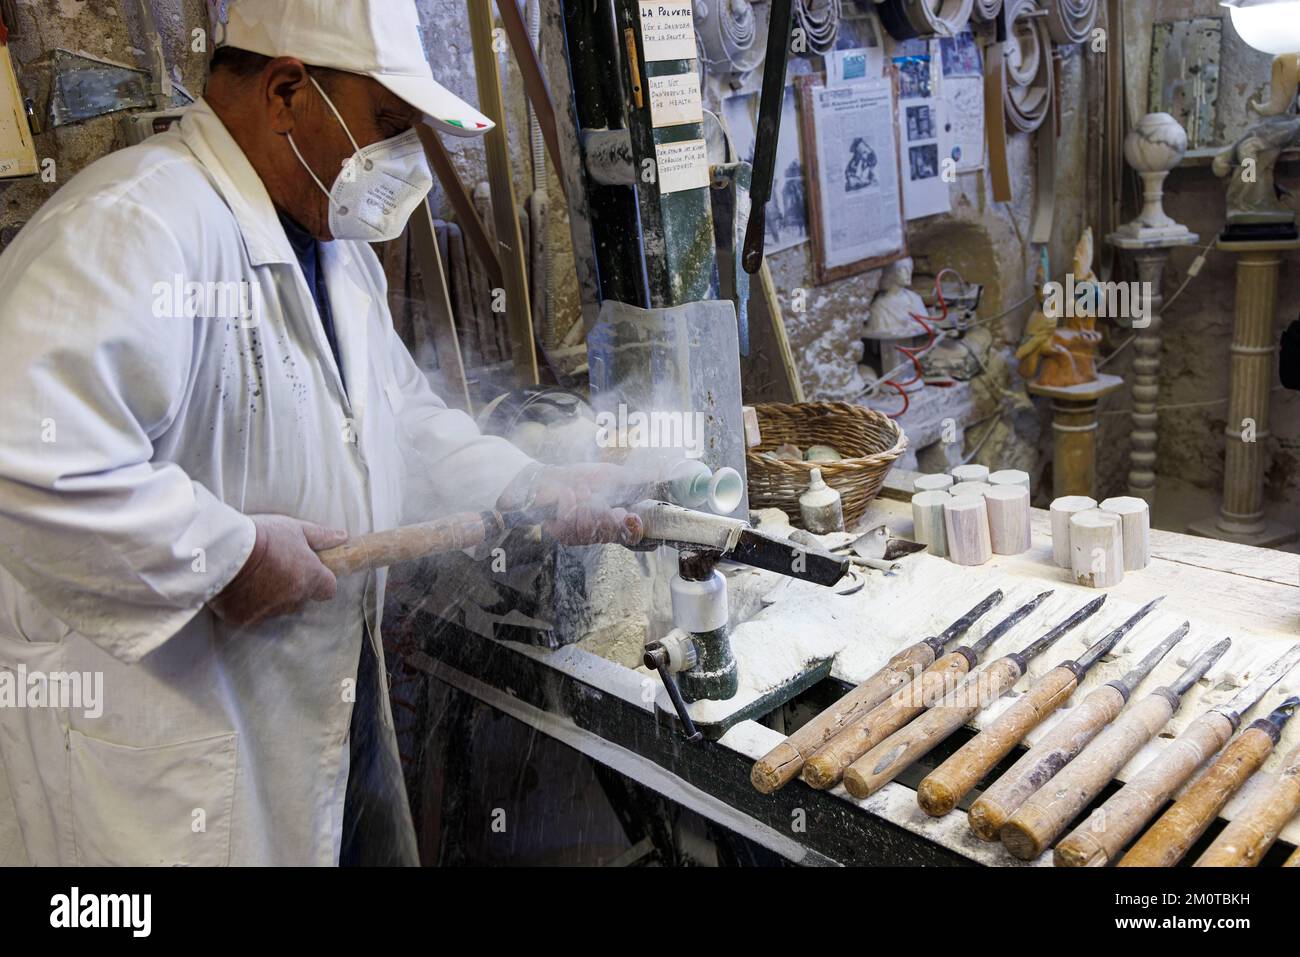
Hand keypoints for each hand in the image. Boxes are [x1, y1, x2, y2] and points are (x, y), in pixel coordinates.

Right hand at [209, 514, 348, 627]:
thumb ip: (321, 536)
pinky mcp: (245, 619)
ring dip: (270, 597)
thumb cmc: (262, 536)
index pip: (328, 589)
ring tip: (253, 575)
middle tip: (274, 567)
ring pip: (277, 608)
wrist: (222, 551)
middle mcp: (294, 599)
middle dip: (293, 587)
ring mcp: (269, 612)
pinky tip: (238, 586)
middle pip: (301, 599)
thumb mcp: (295, 528)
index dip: (320, 580)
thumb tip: (343, 537)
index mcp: (310, 578)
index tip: (308, 569)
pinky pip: (252, 614)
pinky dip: (248, 604)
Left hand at [497, 464, 643, 546]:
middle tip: (593, 494)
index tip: (627, 512)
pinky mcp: (562, 534)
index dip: (632, 527)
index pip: (633, 536)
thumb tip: (661, 471)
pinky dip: (568, 501)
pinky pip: (568, 522)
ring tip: (578, 490)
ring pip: (588, 527)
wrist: (552, 478)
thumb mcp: (614, 474)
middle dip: (600, 509)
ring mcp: (582, 537)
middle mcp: (602, 534)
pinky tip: (566, 494)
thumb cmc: (583, 477)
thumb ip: (637, 477)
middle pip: (609, 533)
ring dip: (582, 501)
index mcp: (617, 522)